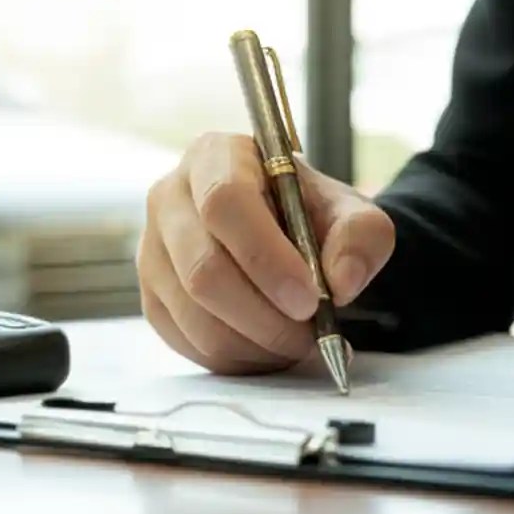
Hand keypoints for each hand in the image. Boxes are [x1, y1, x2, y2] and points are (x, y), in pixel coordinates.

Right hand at [136, 132, 394, 374]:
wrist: (286, 236)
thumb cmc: (310, 216)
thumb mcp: (353, 214)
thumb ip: (361, 237)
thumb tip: (339, 282)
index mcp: (217, 156)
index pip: (224, 201)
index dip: (265, 257)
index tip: (308, 299)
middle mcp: (171, 197)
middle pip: (203, 268)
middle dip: (264, 315)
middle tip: (310, 334)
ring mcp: (153, 249)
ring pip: (194, 314)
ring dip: (255, 342)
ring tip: (297, 343)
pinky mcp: (152, 296)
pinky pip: (187, 341)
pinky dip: (236, 357)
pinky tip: (269, 347)